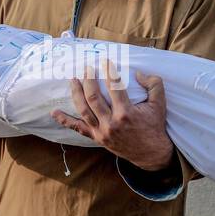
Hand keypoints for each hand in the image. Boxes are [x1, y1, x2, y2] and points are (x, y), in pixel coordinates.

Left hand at [52, 59, 174, 170]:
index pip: (114, 87)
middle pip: (93, 97)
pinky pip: (78, 129)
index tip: (105, 61)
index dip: (109, 72)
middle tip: (86, 68)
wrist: (151, 153)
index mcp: (126, 113)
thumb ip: (154, 84)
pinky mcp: (96, 138)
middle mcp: (111, 122)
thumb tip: (138, 73)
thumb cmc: (154, 126)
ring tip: (73, 80)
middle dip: (88, 80)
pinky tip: (54, 112)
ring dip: (76, 93)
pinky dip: (65, 121)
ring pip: (83, 110)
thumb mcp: (160, 104)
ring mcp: (102, 131)